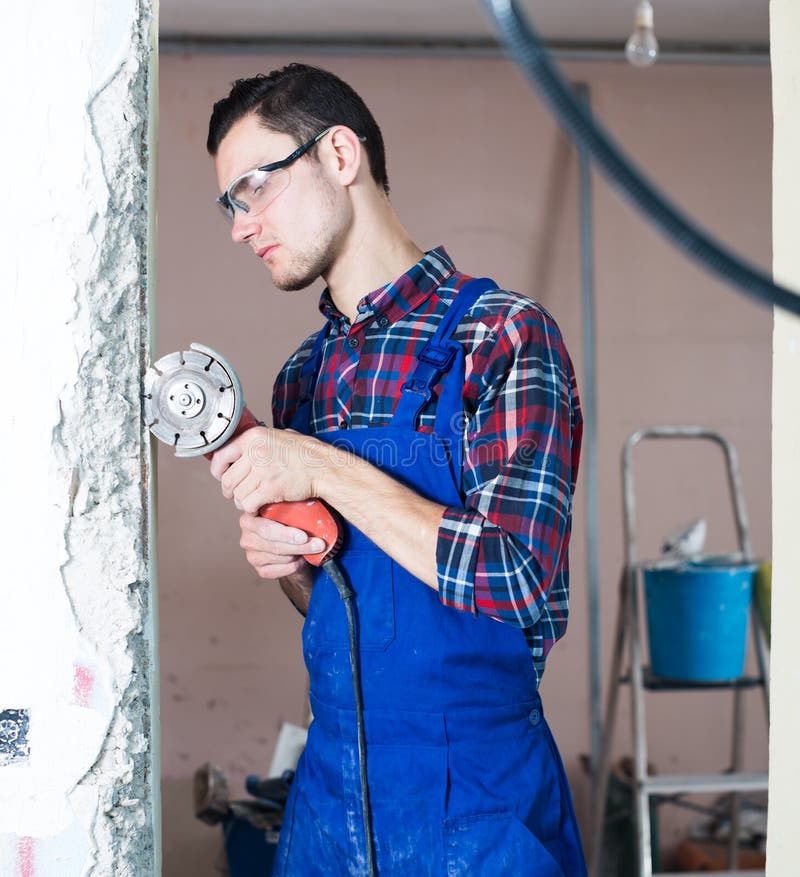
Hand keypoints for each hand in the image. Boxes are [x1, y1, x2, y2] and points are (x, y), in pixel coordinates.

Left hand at [209, 426, 326, 512]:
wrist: (323, 467)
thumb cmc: (305, 453)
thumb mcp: (280, 436)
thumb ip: (261, 441)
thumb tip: (246, 445)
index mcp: (253, 437)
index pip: (221, 455)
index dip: (218, 470)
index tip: (222, 477)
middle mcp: (254, 452)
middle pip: (228, 479)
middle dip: (230, 491)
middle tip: (236, 495)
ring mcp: (262, 470)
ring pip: (237, 493)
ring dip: (241, 501)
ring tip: (250, 501)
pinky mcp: (270, 488)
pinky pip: (248, 503)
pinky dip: (251, 509)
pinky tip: (257, 508)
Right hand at [239, 513, 325, 579]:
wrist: (291, 549)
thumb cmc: (291, 526)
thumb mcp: (290, 514)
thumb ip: (293, 511)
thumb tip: (312, 515)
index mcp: (250, 518)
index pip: (266, 528)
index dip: (285, 533)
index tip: (303, 536)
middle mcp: (247, 538)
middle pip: (274, 545)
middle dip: (299, 545)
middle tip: (318, 544)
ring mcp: (252, 556)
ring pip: (281, 558)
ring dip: (300, 554)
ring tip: (311, 548)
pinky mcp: (260, 570)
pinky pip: (282, 570)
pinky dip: (296, 565)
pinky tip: (301, 559)